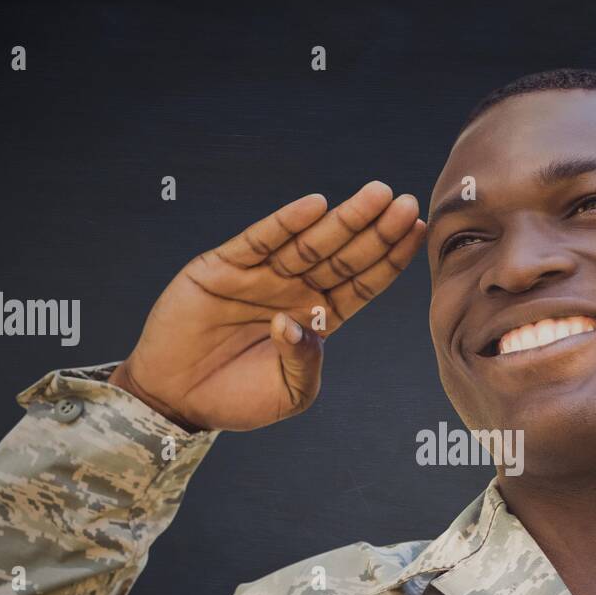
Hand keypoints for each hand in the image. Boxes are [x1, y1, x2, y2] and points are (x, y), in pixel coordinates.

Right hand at [109, 182, 424, 430]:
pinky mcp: (223, 268)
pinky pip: (259, 240)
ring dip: (343, 219)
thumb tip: (298, 323)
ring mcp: (260, 276)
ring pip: (309, 242)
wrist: (177, 399)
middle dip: (375, 229)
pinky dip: (285, 222)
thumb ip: (306, 363)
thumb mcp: (289, 393)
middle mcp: (294, 290)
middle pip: (343, 255)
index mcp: (318, 318)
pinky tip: (314, 206)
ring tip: (375, 195)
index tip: (418, 230)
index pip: (362, 282)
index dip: (390, 257)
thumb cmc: (238, 399)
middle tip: (404, 202)